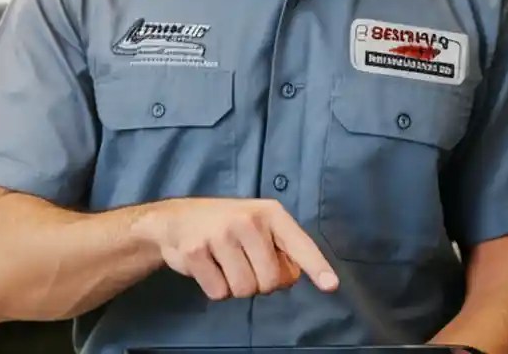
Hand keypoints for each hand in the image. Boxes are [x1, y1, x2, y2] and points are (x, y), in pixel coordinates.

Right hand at [146, 198, 338, 299]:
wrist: (176, 219)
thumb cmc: (227, 226)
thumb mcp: (258, 226)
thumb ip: (279, 249)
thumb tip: (292, 277)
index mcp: (271, 213)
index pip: (299, 244)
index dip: (316, 266)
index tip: (331, 285)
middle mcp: (248, 221)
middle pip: (271, 281)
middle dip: (260, 283)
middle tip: (245, 265)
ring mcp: (221, 235)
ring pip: (244, 290)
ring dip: (236, 287)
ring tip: (225, 264)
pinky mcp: (196, 252)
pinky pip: (219, 293)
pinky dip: (215, 289)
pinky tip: (209, 267)